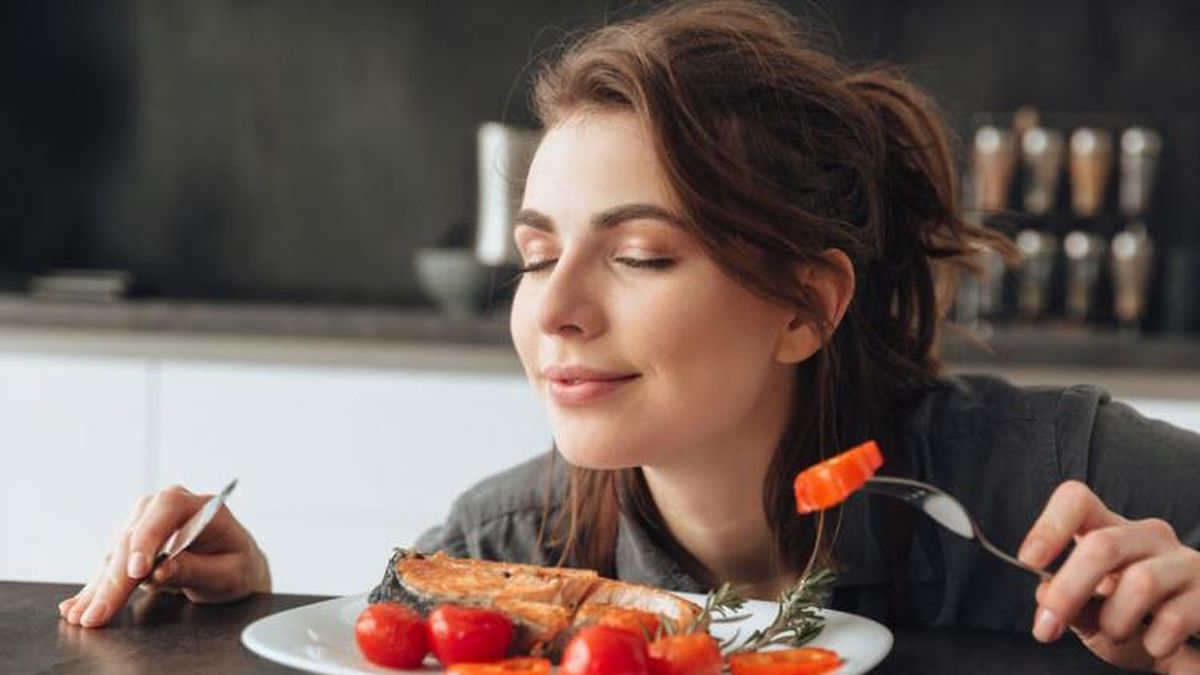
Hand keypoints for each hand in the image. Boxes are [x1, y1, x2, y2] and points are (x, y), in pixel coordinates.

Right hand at [58, 485, 271, 627]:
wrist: (235, 565)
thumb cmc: (237, 564)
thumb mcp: (228, 572)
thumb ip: (196, 569)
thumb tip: (160, 571)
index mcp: (200, 505)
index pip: (167, 509)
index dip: (148, 539)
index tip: (137, 570)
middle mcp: (166, 507)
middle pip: (133, 536)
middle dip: (115, 579)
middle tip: (100, 612)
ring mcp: (146, 522)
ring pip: (115, 552)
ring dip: (98, 587)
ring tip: (83, 615)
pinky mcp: (132, 542)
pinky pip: (110, 564)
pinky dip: (95, 587)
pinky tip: (77, 605)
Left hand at [1018, 480, 1199, 672]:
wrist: (1185, 652)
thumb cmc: (1135, 624)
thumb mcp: (1092, 616)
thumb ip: (1070, 603)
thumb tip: (1046, 593)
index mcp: (1111, 532)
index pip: (1078, 501)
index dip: (1050, 526)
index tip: (1029, 561)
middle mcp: (1148, 538)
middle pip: (1102, 546)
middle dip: (1067, 590)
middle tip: (1047, 627)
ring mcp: (1184, 563)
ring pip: (1140, 582)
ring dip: (1116, 621)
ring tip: (1118, 635)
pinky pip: (1174, 618)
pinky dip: (1154, 642)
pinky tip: (1156, 645)